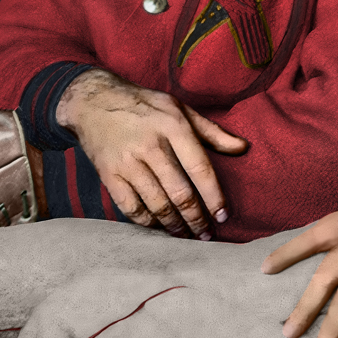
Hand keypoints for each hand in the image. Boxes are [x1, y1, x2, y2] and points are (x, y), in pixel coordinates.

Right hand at [55, 69, 246, 238]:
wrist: (94, 102)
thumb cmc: (145, 105)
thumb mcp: (180, 108)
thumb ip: (212, 131)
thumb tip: (243, 147)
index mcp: (174, 127)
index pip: (200, 169)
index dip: (214, 196)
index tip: (223, 216)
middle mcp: (152, 146)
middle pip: (180, 193)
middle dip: (196, 219)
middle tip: (205, 234)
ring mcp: (128, 163)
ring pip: (157, 205)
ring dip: (175, 226)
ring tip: (186, 234)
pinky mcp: (109, 176)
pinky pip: (131, 209)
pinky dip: (147, 223)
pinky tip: (159, 226)